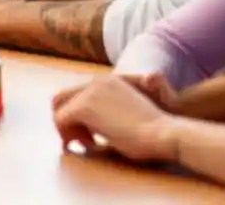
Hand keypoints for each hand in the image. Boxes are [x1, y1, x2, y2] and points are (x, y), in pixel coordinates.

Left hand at [53, 74, 181, 162]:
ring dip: (67, 128)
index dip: (78, 117)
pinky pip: (60, 120)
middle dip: (66, 120)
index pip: (77, 94)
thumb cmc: (155, 133)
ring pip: (58, 108)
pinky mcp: (84, 107)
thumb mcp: (127, 118)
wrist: (165, 133)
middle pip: (61, 98)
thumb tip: (82, 139)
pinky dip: (68, 135)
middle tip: (83, 140)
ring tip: (88, 143)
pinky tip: (90, 144)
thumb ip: (106, 119)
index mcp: (109, 81)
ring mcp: (90, 92)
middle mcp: (97, 81)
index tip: (90, 136)